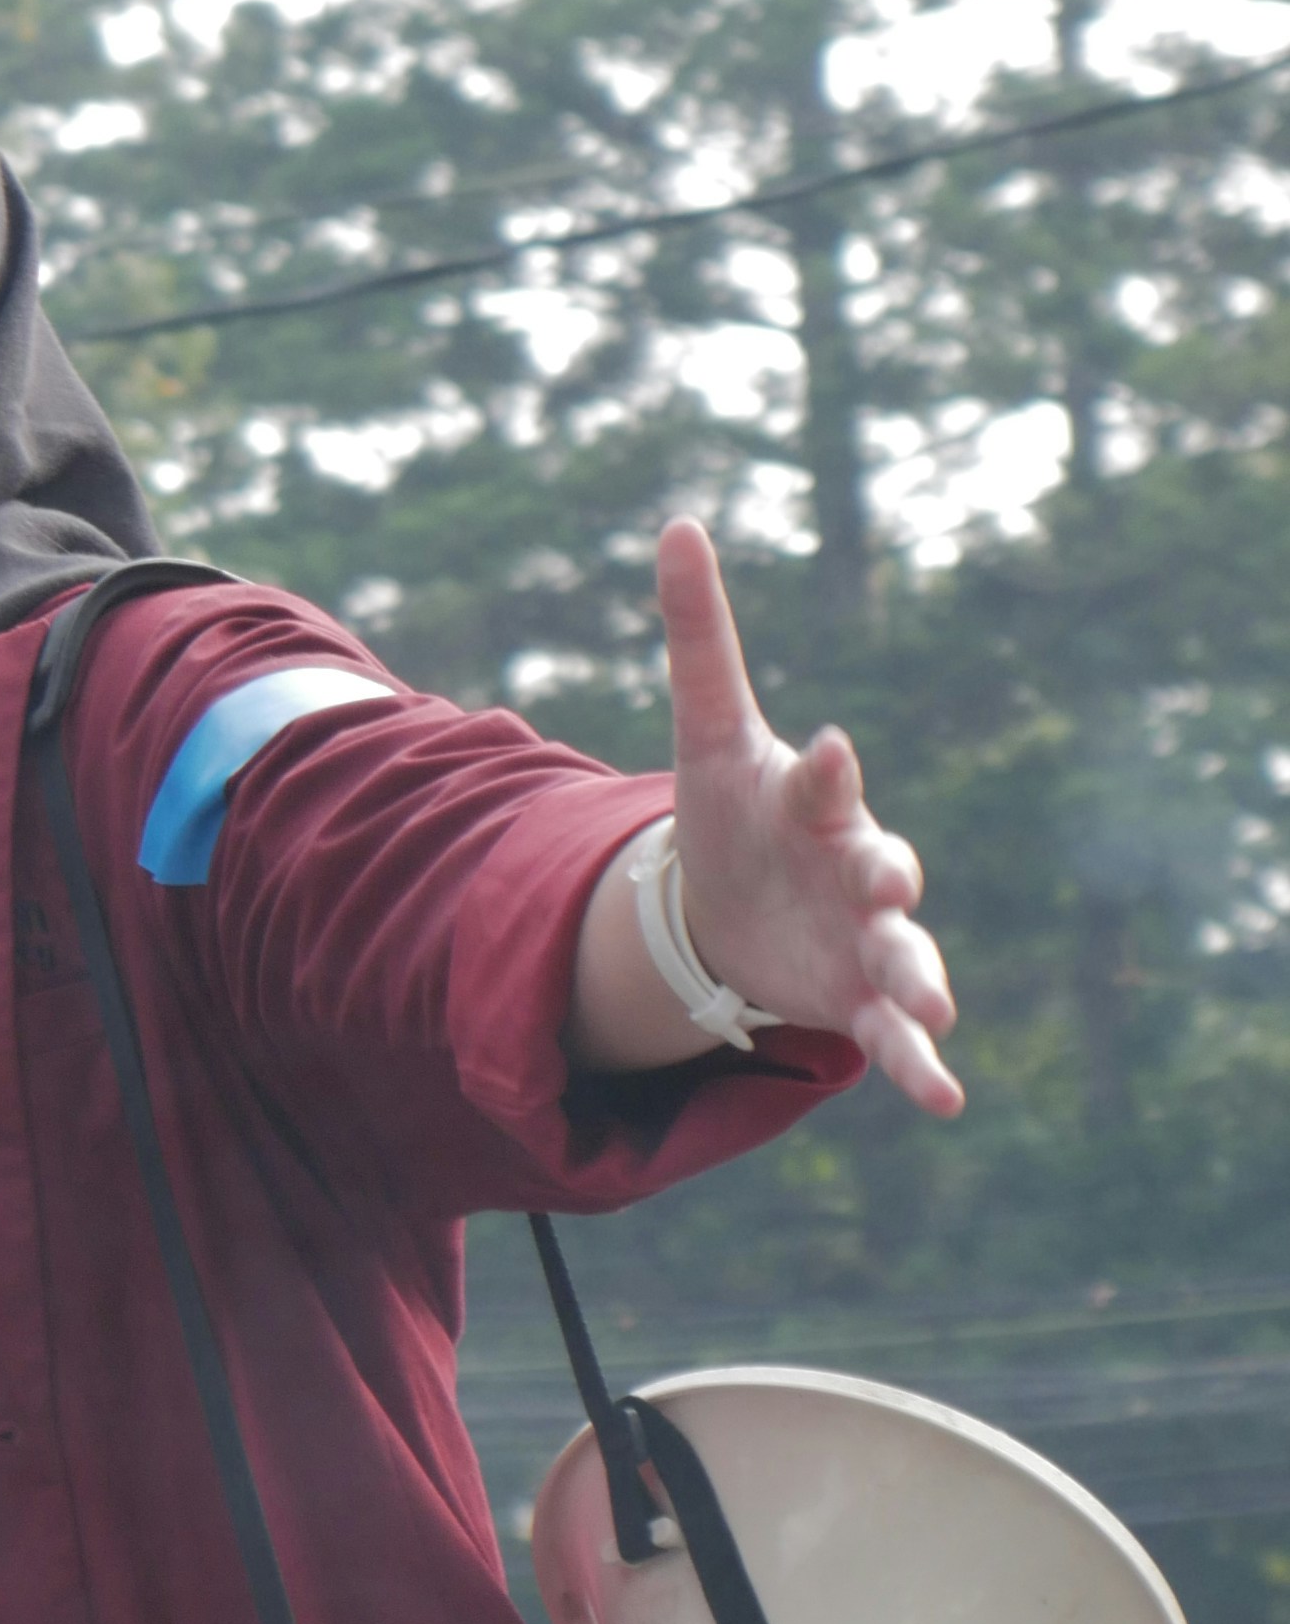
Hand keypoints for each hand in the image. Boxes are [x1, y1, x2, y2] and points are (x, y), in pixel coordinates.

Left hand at [646, 517, 959, 1112]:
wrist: (738, 902)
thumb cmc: (735, 808)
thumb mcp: (705, 731)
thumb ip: (698, 637)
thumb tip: (677, 524)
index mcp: (816, 801)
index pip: (821, 780)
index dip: (824, 768)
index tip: (826, 747)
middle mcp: (858, 868)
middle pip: (884, 869)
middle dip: (888, 881)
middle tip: (890, 887)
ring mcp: (869, 938)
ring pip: (907, 958)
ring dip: (921, 984)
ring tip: (938, 1014)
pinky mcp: (861, 1001)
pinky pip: (897, 1037)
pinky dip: (919, 1065)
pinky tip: (944, 1099)